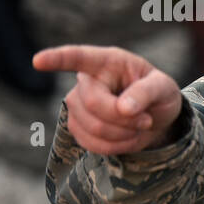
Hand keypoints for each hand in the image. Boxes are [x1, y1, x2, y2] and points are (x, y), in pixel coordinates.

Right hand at [34, 45, 182, 155]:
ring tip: (139, 126)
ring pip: (92, 127)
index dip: (57, 59)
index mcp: (107, 61)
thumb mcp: (163, 87)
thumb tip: (124, 108)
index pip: (78, 57)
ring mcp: (77, 104)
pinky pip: (93, 144)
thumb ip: (146, 92)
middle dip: (125, 118)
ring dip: (124, 135)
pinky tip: (128, 136)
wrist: (155, 116)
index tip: (39, 61)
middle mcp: (86, 80)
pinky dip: (118, 146)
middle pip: (92, 104)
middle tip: (147, 120)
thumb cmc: (158, 93)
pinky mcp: (77, 126)